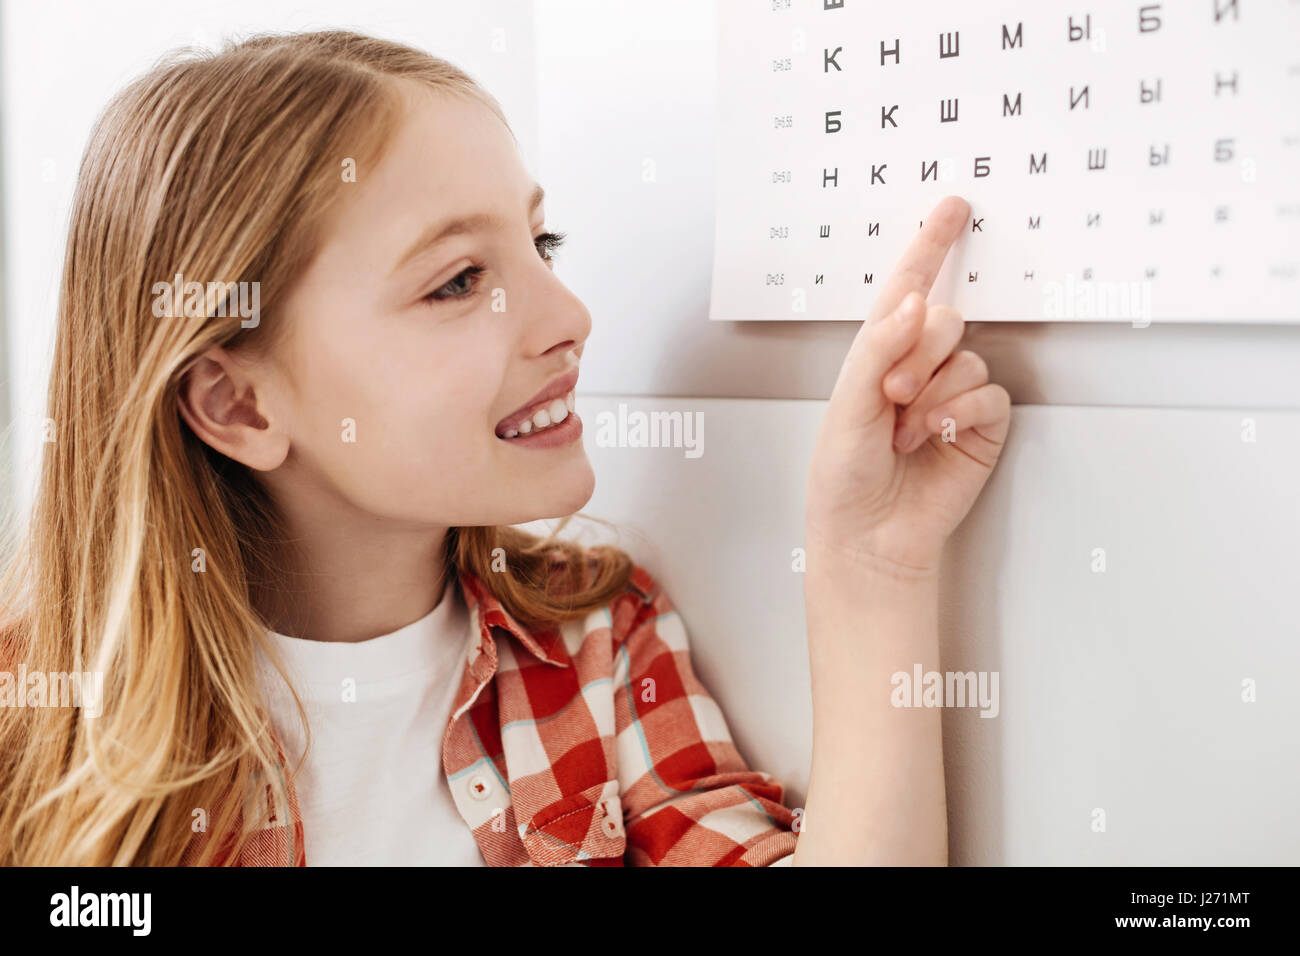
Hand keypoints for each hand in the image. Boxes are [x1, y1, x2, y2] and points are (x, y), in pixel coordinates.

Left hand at [805, 195, 1010, 574]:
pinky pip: (989, 392)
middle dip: (917, 353)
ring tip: (905, 431)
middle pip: (943, 318)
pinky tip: (933, 436)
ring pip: (966, 356)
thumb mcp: (847, 403)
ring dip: (934, 394)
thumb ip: (879, 348)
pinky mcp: (980, 424)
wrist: (868, 533)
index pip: (906, 288)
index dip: (930, 246)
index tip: (952, 207)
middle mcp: (917, 367)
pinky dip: (959, 412)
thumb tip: (913, 301)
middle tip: (893, 394)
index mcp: (878, 353)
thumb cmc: (844, 474)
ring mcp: (952, 394)